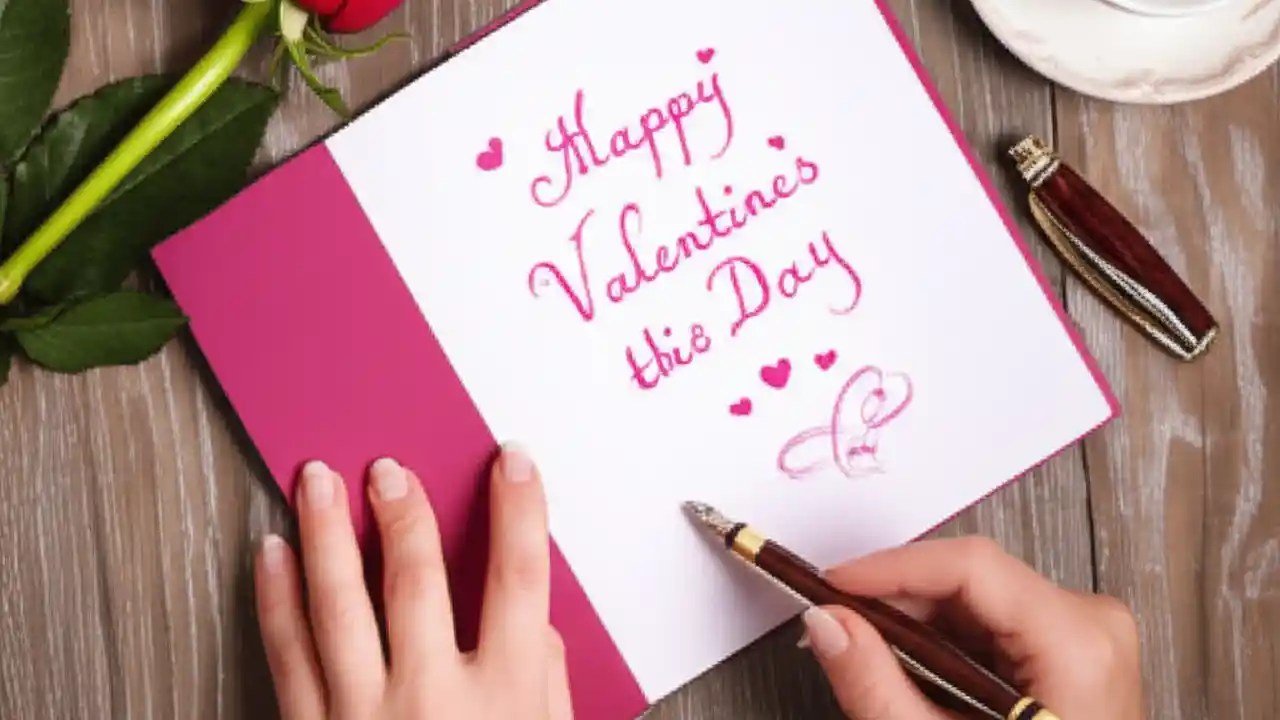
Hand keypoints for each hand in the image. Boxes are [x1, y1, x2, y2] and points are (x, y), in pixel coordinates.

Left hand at [253, 446, 571, 718]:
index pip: (519, 578)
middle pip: (417, 579)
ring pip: (338, 604)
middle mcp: (433, 697)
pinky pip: (287, 654)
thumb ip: (546, 682)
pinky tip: (269, 554)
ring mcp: (365, 715)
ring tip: (315, 482)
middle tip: (387, 468)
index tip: (510, 461)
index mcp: (504, 696)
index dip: (518, 510)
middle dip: (403, 513)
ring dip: (325, 534)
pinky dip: (274, 598)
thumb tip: (534, 623)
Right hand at [803, 537, 1143, 719]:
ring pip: (976, 598)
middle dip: (895, 599)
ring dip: (914, 620)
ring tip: (867, 647)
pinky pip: (993, 621)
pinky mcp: (1072, 650)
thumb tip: (829, 625)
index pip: (969, 566)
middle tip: (837, 618)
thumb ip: (876, 685)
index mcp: (1077, 644)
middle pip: (971, 579)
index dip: (890, 568)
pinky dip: (943, 639)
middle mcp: (1092, 626)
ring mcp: (1087, 636)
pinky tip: (909, 664)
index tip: (835, 582)